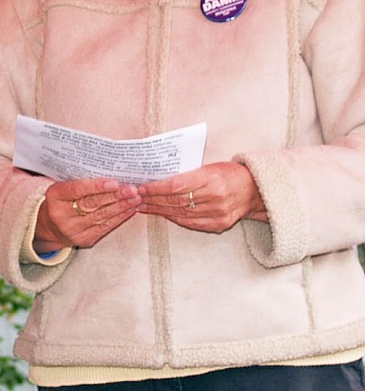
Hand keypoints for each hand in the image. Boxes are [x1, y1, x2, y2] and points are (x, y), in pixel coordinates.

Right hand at [34, 178, 141, 252]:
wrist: (49, 226)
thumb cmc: (61, 200)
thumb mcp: (62, 188)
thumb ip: (79, 180)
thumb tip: (108, 171)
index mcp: (54, 196)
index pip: (77, 190)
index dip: (96, 186)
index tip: (114, 182)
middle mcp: (61, 215)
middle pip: (91, 204)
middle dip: (114, 196)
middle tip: (131, 189)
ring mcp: (72, 229)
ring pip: (101, 216)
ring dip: (121, 207)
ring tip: (135, 198)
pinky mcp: (84, 240)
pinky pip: (105, 227)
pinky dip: (119, 218)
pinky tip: (130, 210)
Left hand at [139, 162, 267, 231]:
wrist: (254, 190)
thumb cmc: (228, 173)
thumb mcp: (208, 166)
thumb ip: (186, 173)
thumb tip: (157, 178)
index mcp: (211, 179)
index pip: (176, 185)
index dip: (156, 188)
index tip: (142, 187)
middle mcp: (215, 198)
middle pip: (176, 200)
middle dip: (153, 199)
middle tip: (136, 197)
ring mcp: (217, 213)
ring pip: (180, 213)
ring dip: (159, 210)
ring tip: (144, 206)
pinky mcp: (218, 224)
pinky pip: (190, 223)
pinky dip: (173, 218)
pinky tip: (162, 213)